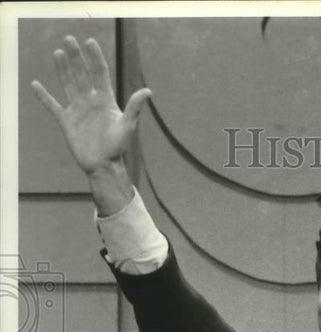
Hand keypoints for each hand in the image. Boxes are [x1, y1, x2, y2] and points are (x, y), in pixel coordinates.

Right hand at [31, 36, 150, 175]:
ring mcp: (78, 110)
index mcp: (106, 100)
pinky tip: (35, 85)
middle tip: (69, 39)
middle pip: (82, 74)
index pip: (100, 73)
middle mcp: (91, 101)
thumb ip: (134, 108)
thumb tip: (148, 91)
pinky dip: (43, 96)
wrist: (104, 166)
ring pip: (68, 84)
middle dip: (76, 57)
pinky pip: (52, 106)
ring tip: (58, 53)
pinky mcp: (66, 121)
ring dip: (62, 69)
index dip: (95, 57)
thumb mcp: (127, 126)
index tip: (89, 42)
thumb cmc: (118, 147)